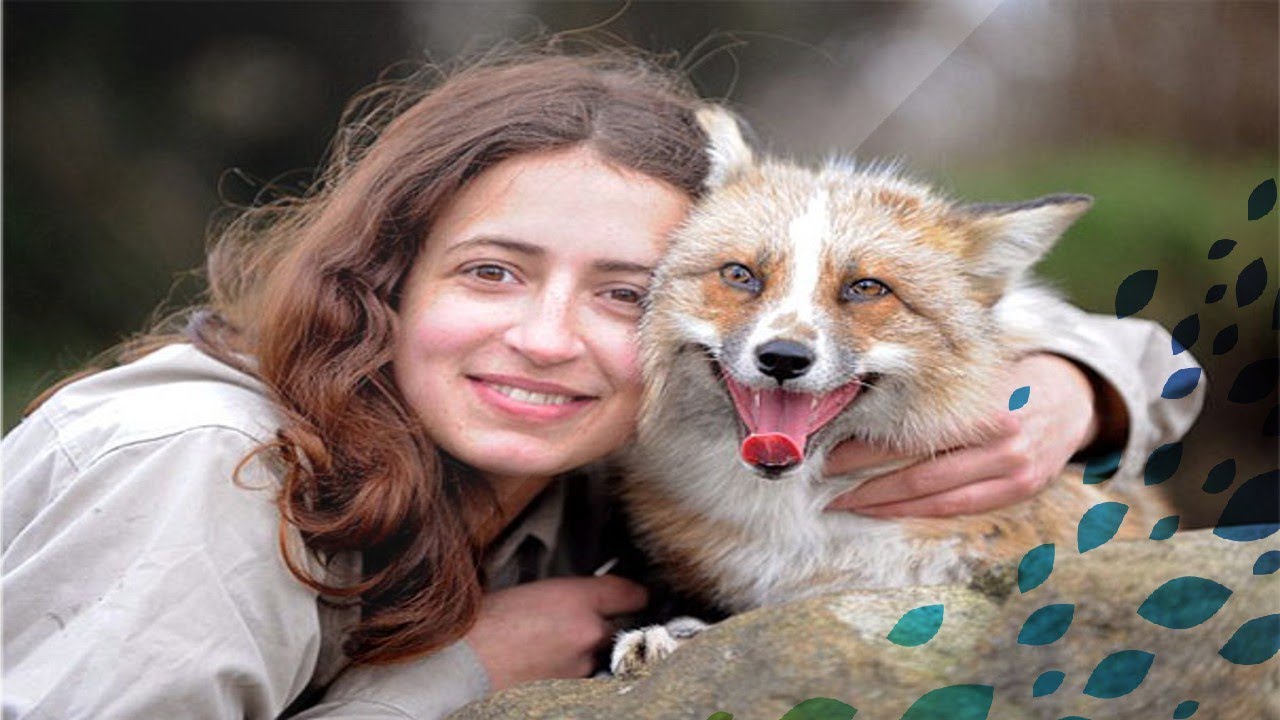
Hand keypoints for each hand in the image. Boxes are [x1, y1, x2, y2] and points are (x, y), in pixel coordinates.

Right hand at [465, 575, 647, 689]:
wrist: (460, 666)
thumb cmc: (484, 624)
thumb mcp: (531, 591)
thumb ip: (571, 596)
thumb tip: (591, 603)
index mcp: (578, 600)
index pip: (632, 594)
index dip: (636, 594)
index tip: (637, 597)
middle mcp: (589, 634)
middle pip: (618, 628)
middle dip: (605, 626)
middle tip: (578, 625)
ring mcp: (581, 669)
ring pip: (598, 656)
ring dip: (583, 653)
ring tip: (547, 648)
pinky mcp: (571, 694)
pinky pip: (582, 679)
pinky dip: (569, 674)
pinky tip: (543, 668)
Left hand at [823, 353, 1101, 517]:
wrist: (1074, 395)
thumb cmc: (1009, 377)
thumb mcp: (974, 372)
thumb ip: (930, 390)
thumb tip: (857, 401)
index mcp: (985, 408)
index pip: (910, 436)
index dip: (864, 449)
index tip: (828, 452)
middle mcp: (1003, 443)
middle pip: (918, 472)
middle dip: (864, 482)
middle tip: (825, 484)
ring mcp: (1016, 472)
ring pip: (934, 498)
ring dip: (884, 504)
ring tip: (845, 503)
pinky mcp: (1021, 491)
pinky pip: (959, 508)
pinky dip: (918, 511)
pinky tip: (887, 510)